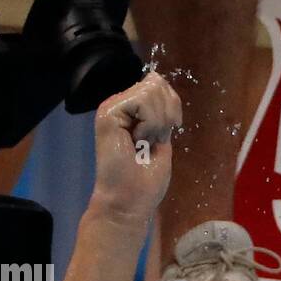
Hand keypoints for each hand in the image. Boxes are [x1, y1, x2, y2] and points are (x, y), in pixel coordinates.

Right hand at [89, 72, 182, 226]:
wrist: (128, 202)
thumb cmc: (145, 181)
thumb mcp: (161, 137)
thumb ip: (161, 111)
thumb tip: (158, 78)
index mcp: (131, 110)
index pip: (158, 85)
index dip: (172, 106)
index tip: (165, 133)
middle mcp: (119, 104)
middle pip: (157, 84)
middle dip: (166, 116)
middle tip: (151, 142)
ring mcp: (111, 107)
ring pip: (152, 91)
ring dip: (158, 123)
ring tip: (143, 144)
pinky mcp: (108, 113)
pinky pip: (143, 102)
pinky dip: (150, 125)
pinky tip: (137, 142)